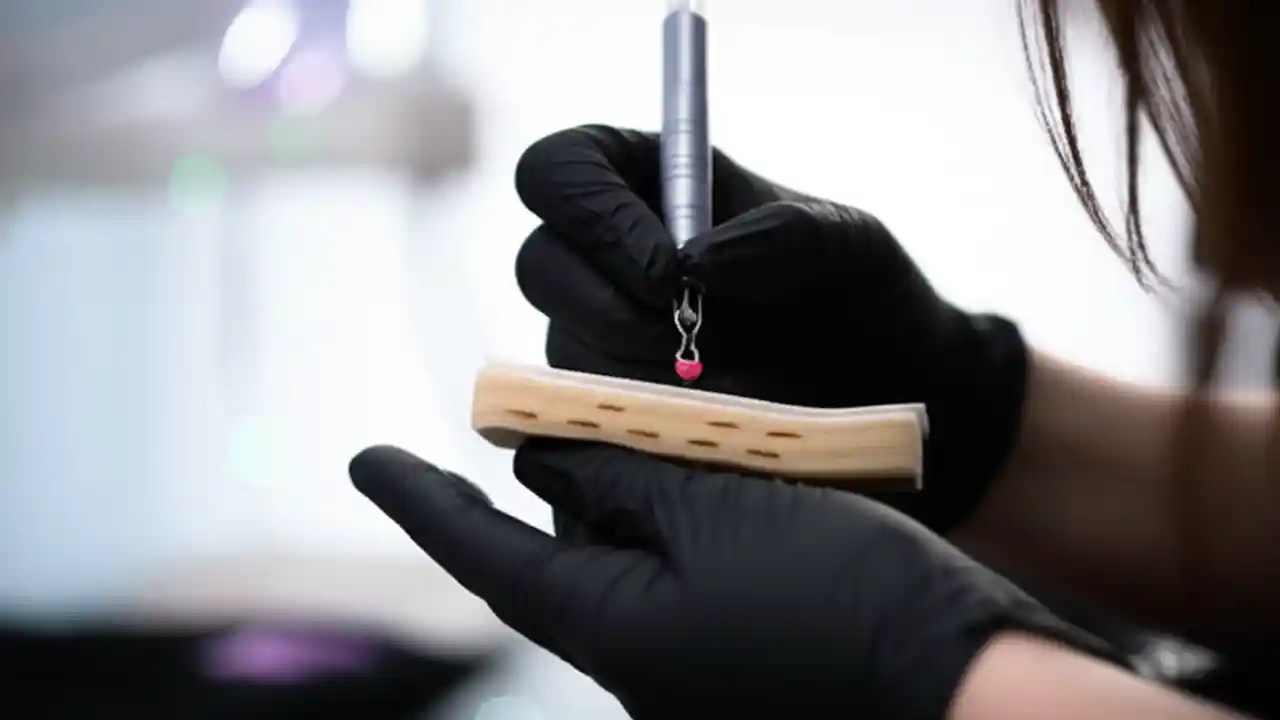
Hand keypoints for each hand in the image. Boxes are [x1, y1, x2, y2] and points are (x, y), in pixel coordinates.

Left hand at [349, 440, 1127, 718]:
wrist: (970, 684)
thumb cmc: (842, 594)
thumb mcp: (719, 513)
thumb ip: (621, 475)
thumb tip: (546, 456)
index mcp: (613, 632)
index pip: (488, 558)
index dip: (423, 503)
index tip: (364, 459)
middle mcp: (639, 660)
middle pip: (563, 551)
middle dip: (552, 477)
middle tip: (539, 407)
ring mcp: (693, 664)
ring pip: (629, 556)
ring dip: (628, 487)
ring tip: (639, 424)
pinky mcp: (742, 652)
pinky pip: (682, 574)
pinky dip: (680, 517)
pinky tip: (710, 473)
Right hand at [513, 125, 1028, 531]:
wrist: (883, 399)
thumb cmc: (863, 300)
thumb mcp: (852, 248)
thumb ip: (787, 234)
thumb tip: (696, 259)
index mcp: (651, 183)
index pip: (561, 169)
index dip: (590, 209)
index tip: (667, 267)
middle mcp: (608, 259)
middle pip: (538, 262)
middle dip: (604, 303)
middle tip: (687, 339)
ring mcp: (601, 339)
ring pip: (557, 350)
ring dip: (627, 372)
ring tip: (720, 387)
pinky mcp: (610, 412)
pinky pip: (581, 421)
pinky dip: (635, 426)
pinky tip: (704, 432)